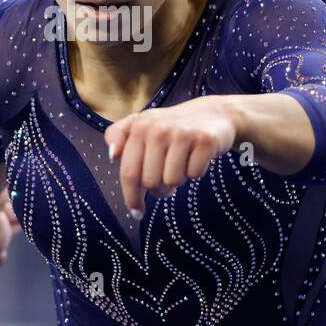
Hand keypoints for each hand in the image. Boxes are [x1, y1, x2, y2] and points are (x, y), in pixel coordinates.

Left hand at [104, 95, 237, 215]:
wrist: (213, 113)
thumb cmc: (172, 126)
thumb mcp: (142, 124)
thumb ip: (117, 134)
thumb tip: (112, 156)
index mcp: (139, 126)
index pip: (129, 172)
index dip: (131, 198)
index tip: (136, 212)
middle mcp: (159, 129)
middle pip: (150, 182)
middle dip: (159, 188)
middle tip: (166, 178)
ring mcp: (183, 133)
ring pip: (172, 181)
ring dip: (177, 180)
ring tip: (180, 166)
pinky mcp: (205, 140)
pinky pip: (194, 175)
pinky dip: (196, 172)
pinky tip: (196, 158)